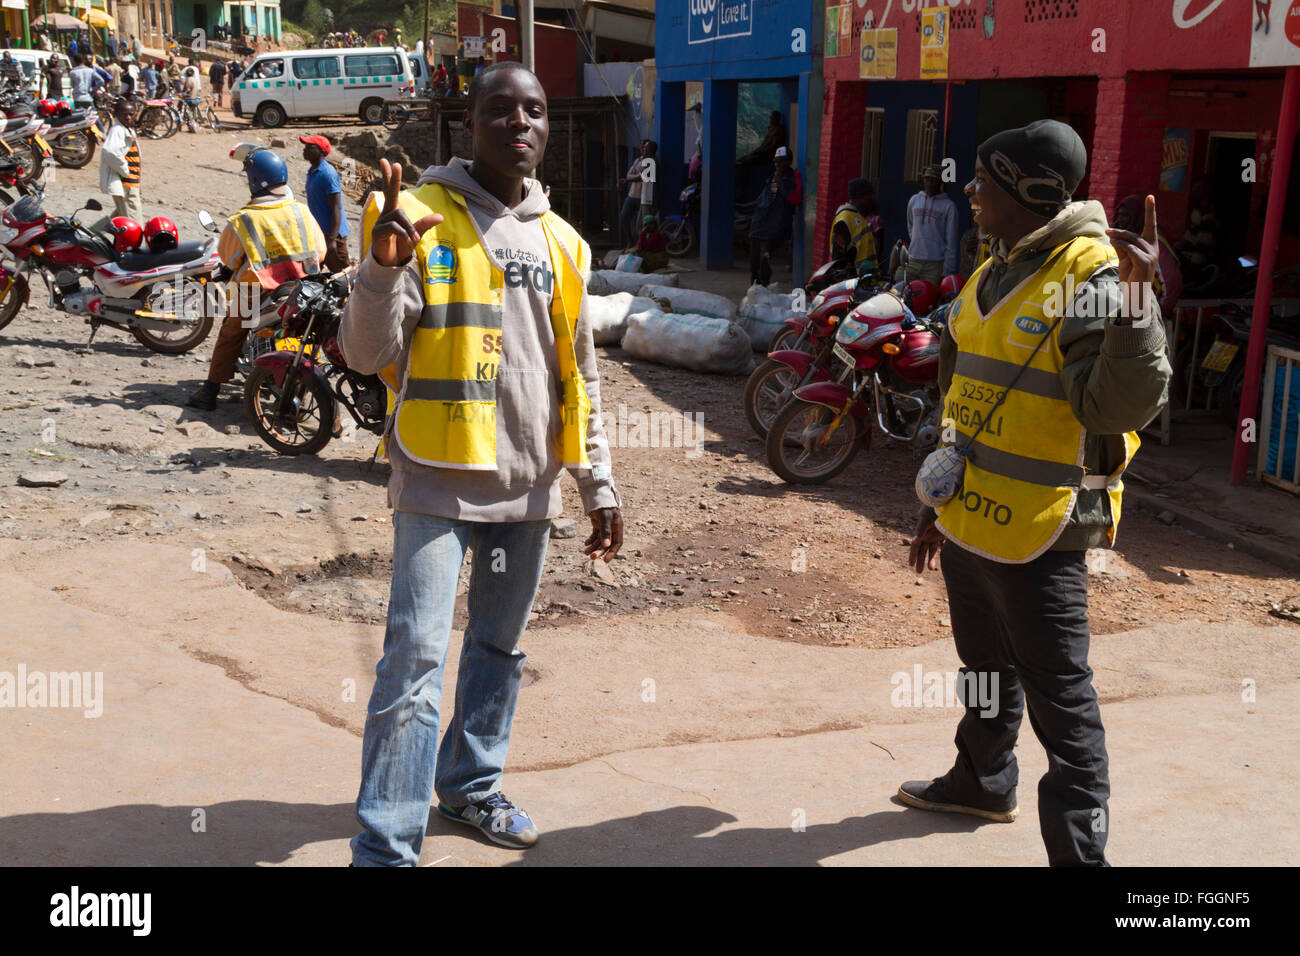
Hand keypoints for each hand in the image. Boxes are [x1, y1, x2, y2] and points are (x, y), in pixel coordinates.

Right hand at [369, 158, 441, 267]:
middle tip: (393, 162)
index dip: (390, 177)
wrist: (390, 263)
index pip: (391, 191)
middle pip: (390, 193)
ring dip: (409, 227)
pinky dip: (404, 233)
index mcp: (393, 212)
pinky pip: (394, 228)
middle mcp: (386, 214)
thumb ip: (424, 224)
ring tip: (413, 239)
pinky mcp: (377, 232)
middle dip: (392, 178)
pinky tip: (408, 241)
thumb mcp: (415, 234)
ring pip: (399, 216)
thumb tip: (440, 216)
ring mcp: (380, 223)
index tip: (388, 162)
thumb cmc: (400, 246)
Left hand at [584, 507, 622, 561]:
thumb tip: (606, 546)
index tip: (605, 560)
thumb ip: (606, 531)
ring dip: (593, 547)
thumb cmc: (604, 507)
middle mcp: (612, 529)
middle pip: (607, 544)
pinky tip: (586, 543)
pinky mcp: (598, 526)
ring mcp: (605, 528)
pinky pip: (595, 536)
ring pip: (600, 541)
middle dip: (599, 551)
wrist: (597, 497)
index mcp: (618, 528)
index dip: (612, 552)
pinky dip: (590, 540)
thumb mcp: (605, 518)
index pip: (617, 543)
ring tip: (585, 552)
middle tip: (591, 557)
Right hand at [908, 511, 944, 574]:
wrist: (945, 503)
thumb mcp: (926, 519)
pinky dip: (942, 552)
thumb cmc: (932, 510)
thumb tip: (914, 541)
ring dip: (930, 559)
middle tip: (918, 572)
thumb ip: (920, 530)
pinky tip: (943, 560)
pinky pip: (941, 545)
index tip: (910, 564)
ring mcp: (935, 535)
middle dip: (920, 561)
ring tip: (930, 569)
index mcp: (920, 532)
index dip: (912, 555)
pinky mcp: (943, 534)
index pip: (915, 546)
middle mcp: (926, 535)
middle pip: (922, 550)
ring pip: (932, 550)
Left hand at [1106, 194, 1158, 320]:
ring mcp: (1151, 255)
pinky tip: (1114, 244)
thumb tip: (1115, 237)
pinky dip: (1122, 246)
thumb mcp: (1125, 258)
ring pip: (1133, 240)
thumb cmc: (1130, 276)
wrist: (1134, 294)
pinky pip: (1131, 249)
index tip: (1150, 196)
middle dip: (1121, 232)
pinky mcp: (1145, 262)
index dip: (1151, 210)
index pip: (1151, 225)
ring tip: (1108, 236)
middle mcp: (1154, 249)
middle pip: (1136, 234)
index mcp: (1150, 246)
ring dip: (1119, 238)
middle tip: (1108, 231)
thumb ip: (1122, 247)